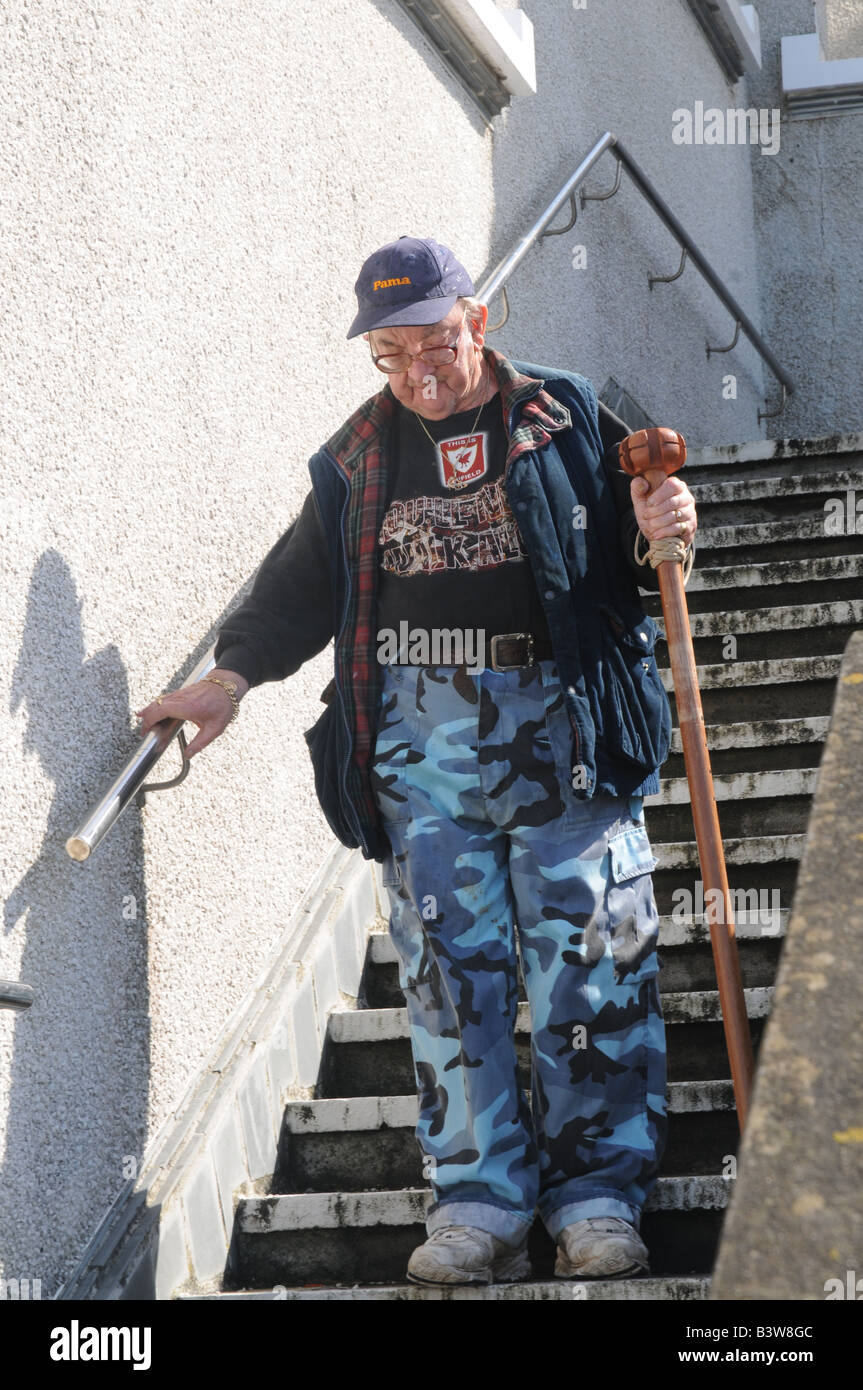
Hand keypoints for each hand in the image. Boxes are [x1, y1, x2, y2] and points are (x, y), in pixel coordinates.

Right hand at [134, 669, 248, 759]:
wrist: (228, 685)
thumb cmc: (223, 705)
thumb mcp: (215, 729)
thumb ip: (199, 743)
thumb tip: (188, 755)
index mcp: (187, 707)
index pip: (160, 711)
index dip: (149, 721)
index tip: (145, 731)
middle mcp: (180, 698)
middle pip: (155, 706)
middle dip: (146, 719)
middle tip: (144, 733)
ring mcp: (180, 694)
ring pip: (158, 701)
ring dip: (149, 712)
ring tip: (145, 726)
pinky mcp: (181, 692)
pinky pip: (164, 699)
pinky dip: (155, 706)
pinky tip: (150, 711)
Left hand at [629, 473, 696, 546]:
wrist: (657, 532)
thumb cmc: (650, 511)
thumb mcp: (640, 498)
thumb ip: (637, 487)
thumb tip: (642, 484)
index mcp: (676, 486)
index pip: (672, 485)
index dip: (659, 495)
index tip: (649, 503)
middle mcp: (686, 497)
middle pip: (673, 502)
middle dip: (656, 511)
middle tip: (646, 516)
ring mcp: (690, 512)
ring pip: (675, 515)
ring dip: (658, 522)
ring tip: (650, 525)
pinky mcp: (690, 526)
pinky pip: (678, 528)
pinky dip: (664, 531)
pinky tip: (655, 534)